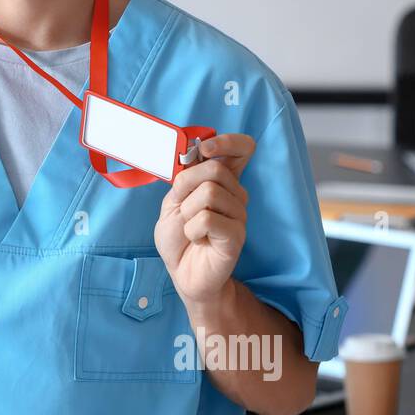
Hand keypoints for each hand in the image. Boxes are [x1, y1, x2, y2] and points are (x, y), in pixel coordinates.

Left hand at [154, 133, 254, 305]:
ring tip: (191, 229)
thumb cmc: (179, 237)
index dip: (226, 142)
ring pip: (209, 193)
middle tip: (183, 210)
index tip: (204, 149)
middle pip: (215, 169)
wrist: (182, 272)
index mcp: (222, 181)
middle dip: (186, 188)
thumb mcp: (173, 202)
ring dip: (187, 213)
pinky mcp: (236, 235)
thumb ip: (184, 180)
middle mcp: (236, 194)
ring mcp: (239, 214)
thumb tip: (193, 157)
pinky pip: (207, 219)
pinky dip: (192, 230)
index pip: (242, 149)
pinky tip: (198, 240)